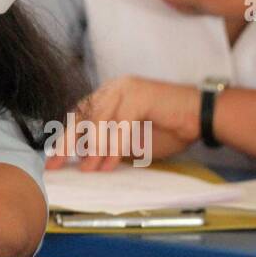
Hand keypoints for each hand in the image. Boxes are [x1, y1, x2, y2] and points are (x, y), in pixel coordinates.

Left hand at [46, 76, 199, 170]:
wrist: (202, 115)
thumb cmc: (170, 127)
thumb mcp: (132, 141)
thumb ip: (109, 146)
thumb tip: (86, 161)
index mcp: (108, 96)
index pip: (80, 116)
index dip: (65, 138)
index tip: (53, 159)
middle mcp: (113, 88)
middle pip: (82, 115)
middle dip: (68, 142)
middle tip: (57, 164)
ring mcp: (125, 89)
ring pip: (99, 120)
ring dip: (93, 148)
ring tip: (88, 168)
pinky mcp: (139, 95)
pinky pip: (120, 124)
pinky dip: (113, 145)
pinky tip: (109, 162)